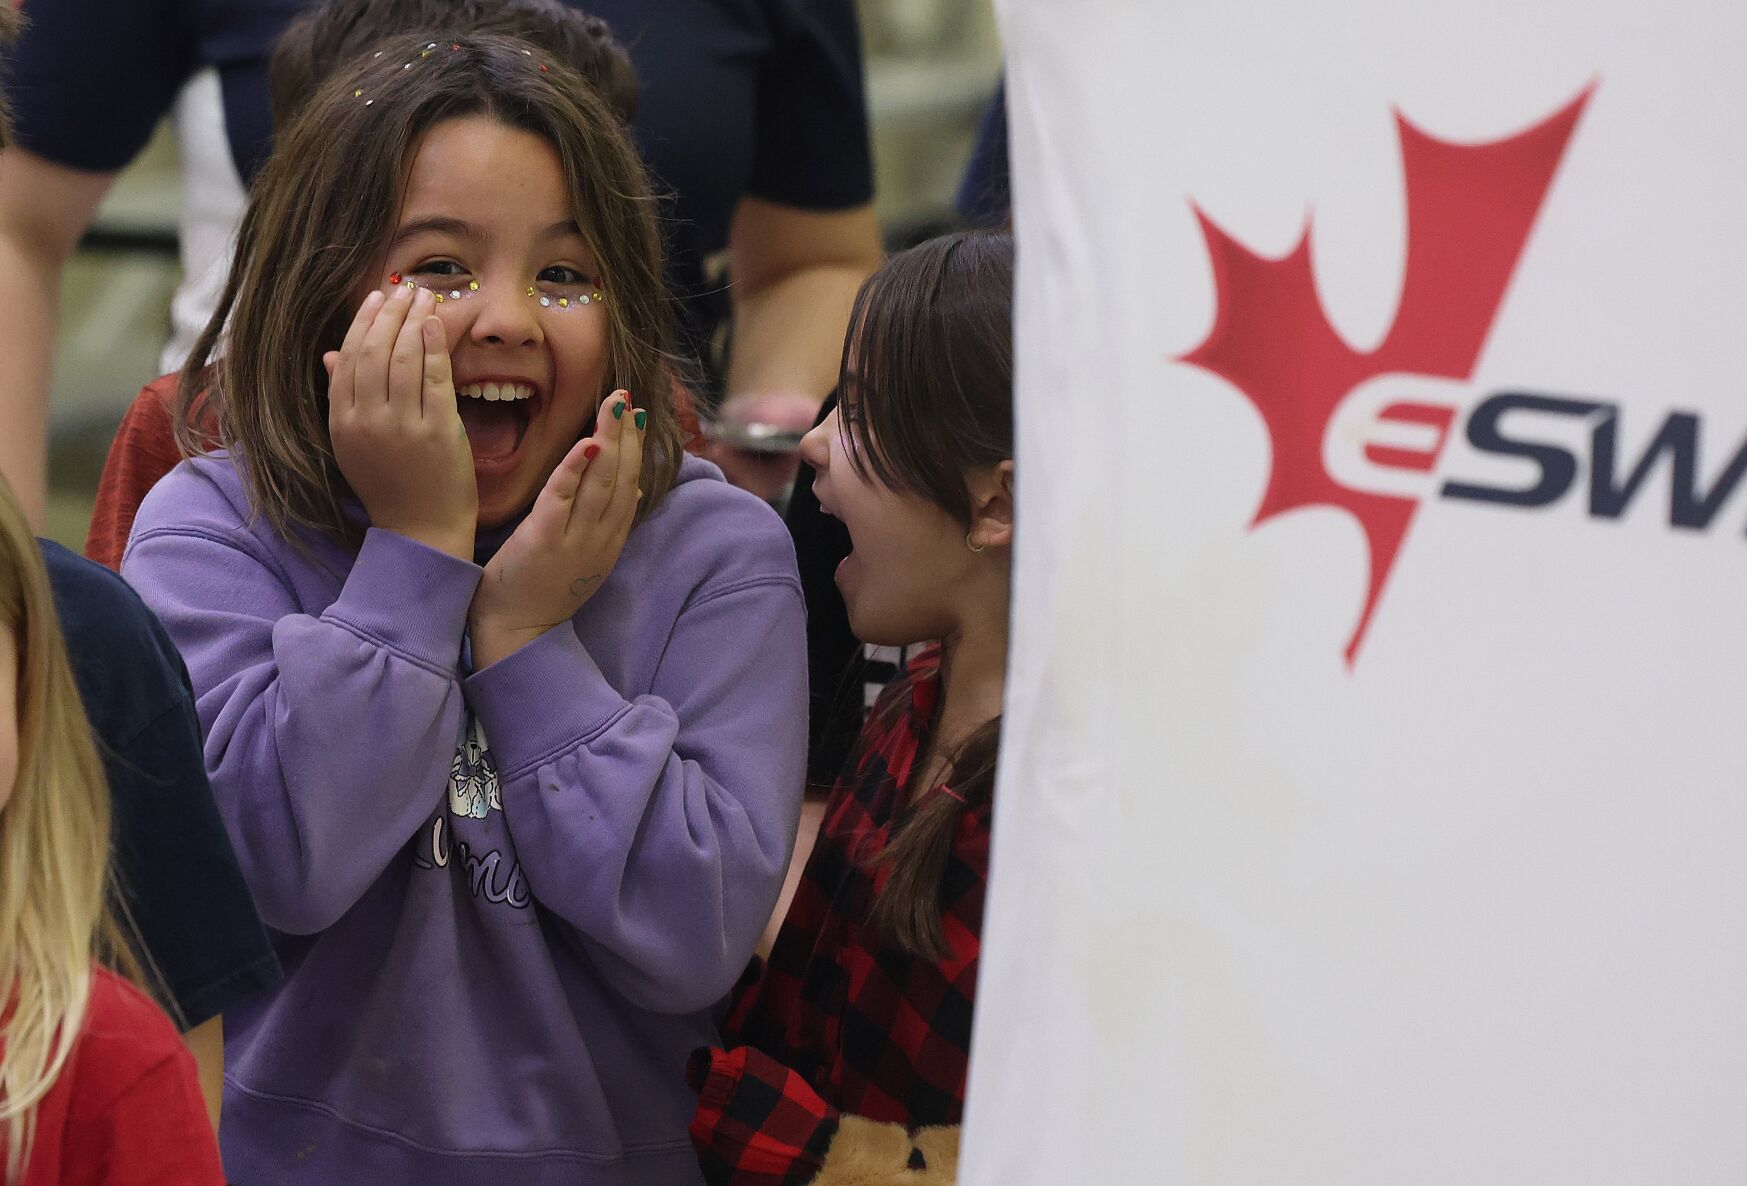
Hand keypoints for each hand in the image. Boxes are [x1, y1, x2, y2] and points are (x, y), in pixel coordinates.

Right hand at [325, 285, 477, 559]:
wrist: (421, 530)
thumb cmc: (390, 484)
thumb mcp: (354, 443)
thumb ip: (342, 397)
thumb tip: (330, 354)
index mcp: (342, 422)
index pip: (348, 358)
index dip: (362, 323)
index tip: (376, 298)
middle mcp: (368, 422)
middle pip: (375, 352)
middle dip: (390, 314)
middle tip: (404, 290)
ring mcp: (403, 427)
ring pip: (404, 359)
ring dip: (414, 321)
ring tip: (425, 297)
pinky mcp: (438, 432)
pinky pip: (435, 378)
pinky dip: (435, 346)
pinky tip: (437, 323)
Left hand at [469, 390, 643, 666]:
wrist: (516, 633)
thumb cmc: (543, 591)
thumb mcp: (587, 557)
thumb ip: (608, 522)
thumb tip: (634, 487)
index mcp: (610, 541)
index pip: (631, 486)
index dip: (636, 449)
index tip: (637, 416)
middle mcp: (600, 539)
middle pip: (622, 478)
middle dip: (626, 435)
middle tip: (627, 397)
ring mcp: (575, 540)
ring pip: (601, 483)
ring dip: (609, 441)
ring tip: (614, 407)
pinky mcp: (545, 540)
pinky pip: (563, 498)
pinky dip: (575, 468)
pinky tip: (585, 442)